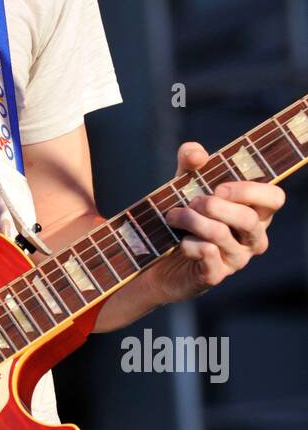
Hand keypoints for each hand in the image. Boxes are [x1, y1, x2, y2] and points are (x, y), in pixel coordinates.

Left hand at [154, 140, 285, 303]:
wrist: (155, 256)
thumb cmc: (182, 215)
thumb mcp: (184, 182)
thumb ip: (191, 161)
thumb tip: (197, 154)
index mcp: (254, 212)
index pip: (274, 199)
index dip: (250, 191)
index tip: (220, 188)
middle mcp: (252, 238)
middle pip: (249, 219)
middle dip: (215, 206)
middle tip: (192, 203)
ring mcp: (236, 259)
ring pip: (222, 235)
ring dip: (192, 220)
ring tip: (174, 216)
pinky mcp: (214, 275)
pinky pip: (206, 254)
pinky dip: (189, 243)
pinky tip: (180, 242)